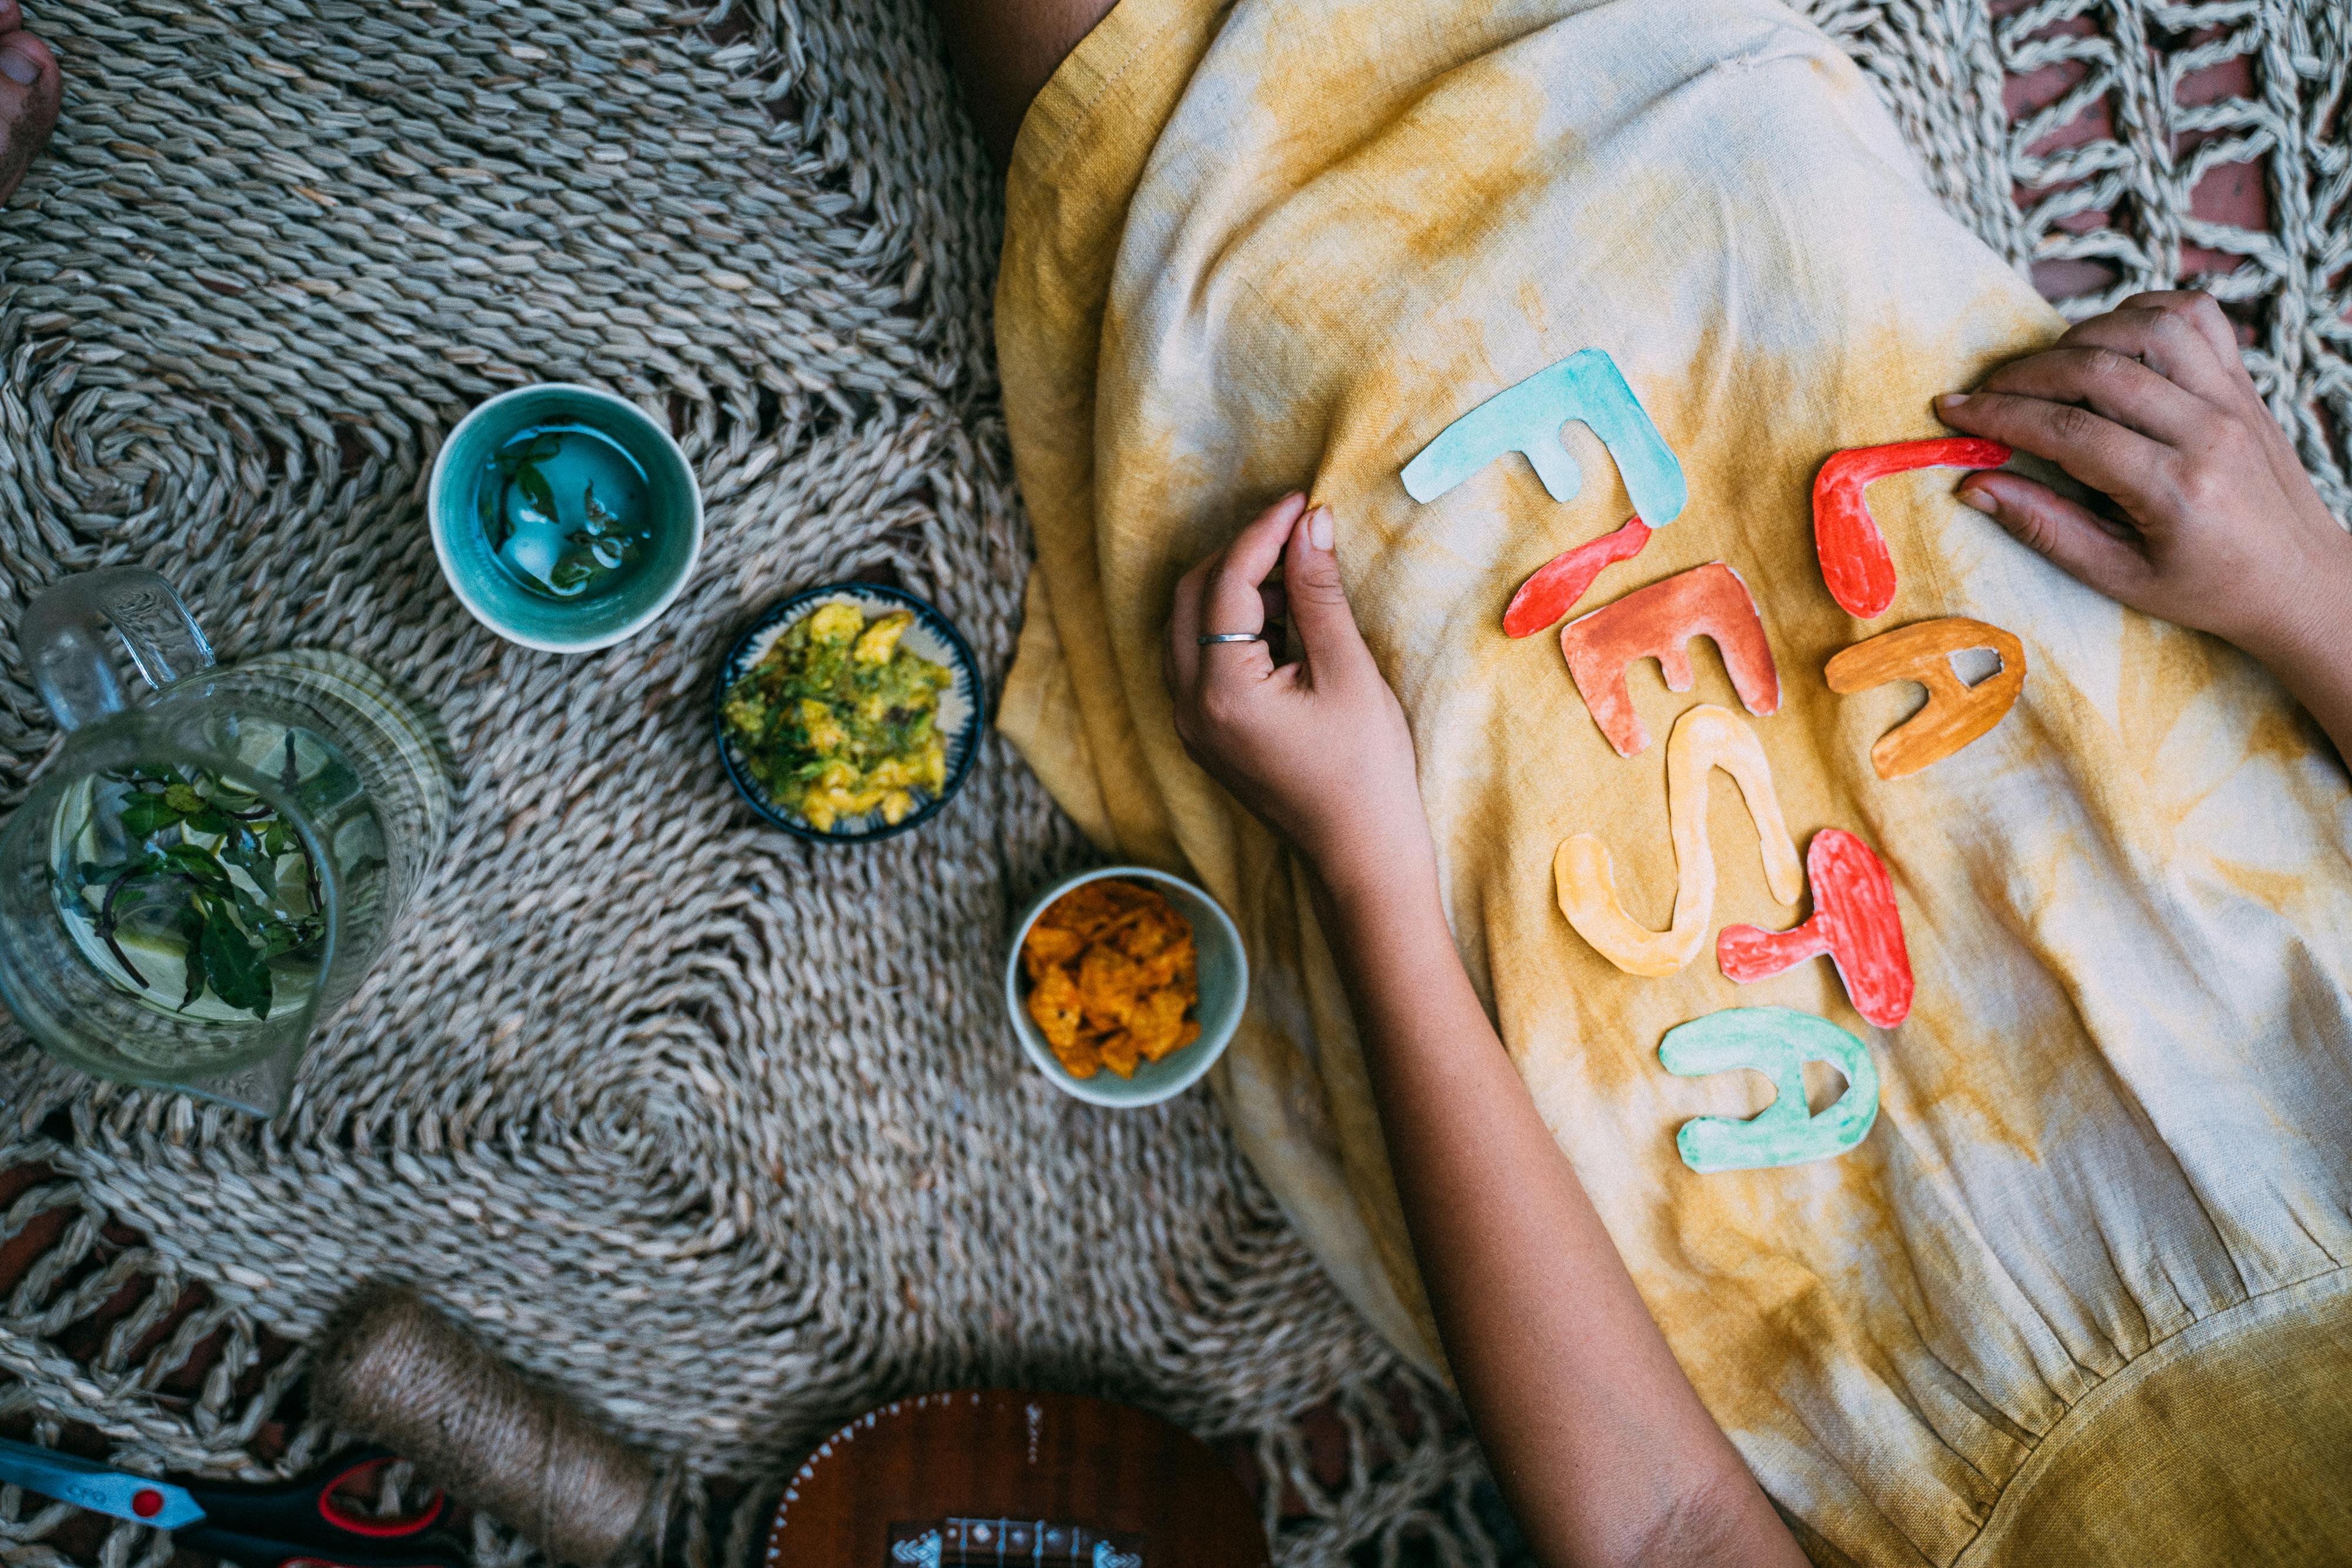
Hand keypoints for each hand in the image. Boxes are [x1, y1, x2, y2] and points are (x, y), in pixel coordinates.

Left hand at [1164, 493, 1434, 897]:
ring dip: (1235, 590)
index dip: (1263, 533)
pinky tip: (1285, 621)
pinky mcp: (1207, 733)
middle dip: (1241, 556)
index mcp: (1221, 691)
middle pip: (1191, 597)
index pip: (1225, 583)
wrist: (1360, 857)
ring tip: (1298, 578)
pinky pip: (1202, 658)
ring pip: (1190, 626)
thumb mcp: (1349, 673)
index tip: (1301, 501)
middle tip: (1298, 534)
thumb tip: (1310, 524)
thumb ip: (1320, 594)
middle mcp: (1189, 707)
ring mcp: (1192, 724)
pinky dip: (1234, 626)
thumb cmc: (1365, 773)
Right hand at [1937, 290, 2351, 663]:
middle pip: (2101, 369)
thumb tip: (1973, 486)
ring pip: (2148, 326)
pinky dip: (2143, 312)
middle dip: (2026, 374)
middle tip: (1984, 392)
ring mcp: (2234, 398)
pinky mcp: (2245, 382)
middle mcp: (2211, 431)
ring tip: (2046, 369)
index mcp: (2177, 489)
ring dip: (2082, 335)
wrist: (2300, 579)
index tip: (1953, 411)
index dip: (1999, 415)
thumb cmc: (2207, 587)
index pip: (2069, 430)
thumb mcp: (2119, 576)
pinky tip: (2109, 342)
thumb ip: (2044, 528)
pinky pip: (2195, 316)